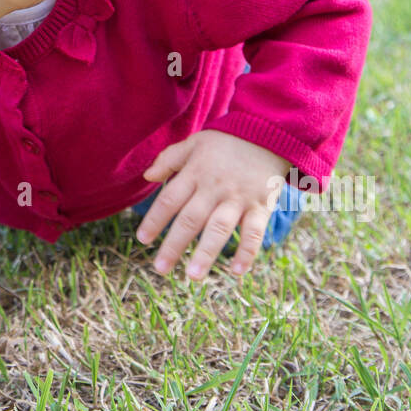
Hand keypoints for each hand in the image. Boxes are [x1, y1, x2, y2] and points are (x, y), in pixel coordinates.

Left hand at [136, 130, 290, 280]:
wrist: (269, 133)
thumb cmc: (226, 141)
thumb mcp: (194, 143)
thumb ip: (169, 159)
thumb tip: (147, 177)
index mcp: (195, 172)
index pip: (169, 199)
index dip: (154, 219)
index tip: (142, 239)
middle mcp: (215, 187)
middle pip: (190, 219)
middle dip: (174, 245)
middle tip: (160, 269)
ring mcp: (239, 198)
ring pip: (219, 228)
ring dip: (206, 253)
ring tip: (192, 277)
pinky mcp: (261, 205)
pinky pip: (254, 231)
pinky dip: (247, 252)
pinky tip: (237, 272)